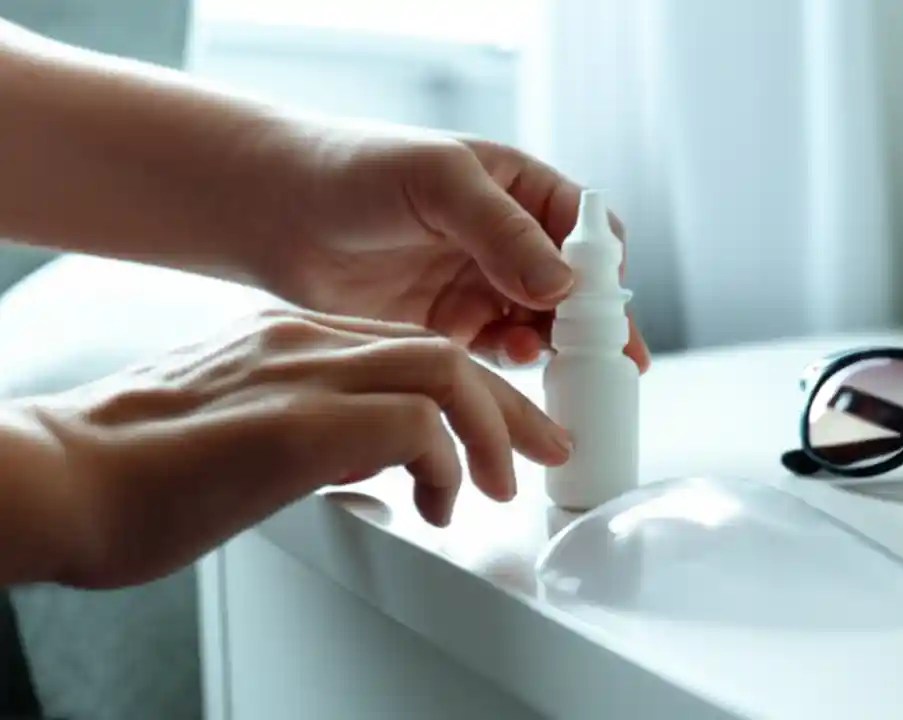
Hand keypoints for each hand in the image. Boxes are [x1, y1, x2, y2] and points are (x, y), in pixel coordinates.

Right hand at [22, 309, 570, 588]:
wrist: (54, 479)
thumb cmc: (128, 472)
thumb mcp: (236, 433)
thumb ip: (304, 433)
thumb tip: (361, 468)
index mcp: (286, 339)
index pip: (406, 345)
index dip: (467, 387)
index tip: (501, 428)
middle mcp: (301, 342)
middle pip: (442, 349)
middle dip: (506, 404)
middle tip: (544, 448)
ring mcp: (302, 374)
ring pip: (444, 372)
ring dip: (489, 431)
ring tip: (501, 487)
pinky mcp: (299, 423)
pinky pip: (416, 422)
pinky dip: (446, 463)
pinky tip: (438, 504)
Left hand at [262, 125, 650, 369]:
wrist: (274, 211)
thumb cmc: (352, 170)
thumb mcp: (438, 182)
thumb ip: (504, 231)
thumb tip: (563, 285)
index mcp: (519, 190)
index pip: (588, 233)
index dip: (605, 271)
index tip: (608, 309)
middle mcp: (508, 241)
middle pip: (574, 289)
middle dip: (591, 324)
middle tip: (604, 360)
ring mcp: (479, 286)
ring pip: (542, 327)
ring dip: (555, 346)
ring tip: (544, 354)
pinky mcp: (449, 328)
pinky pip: (498, 353)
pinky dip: (514, 364)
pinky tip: (512, 361)